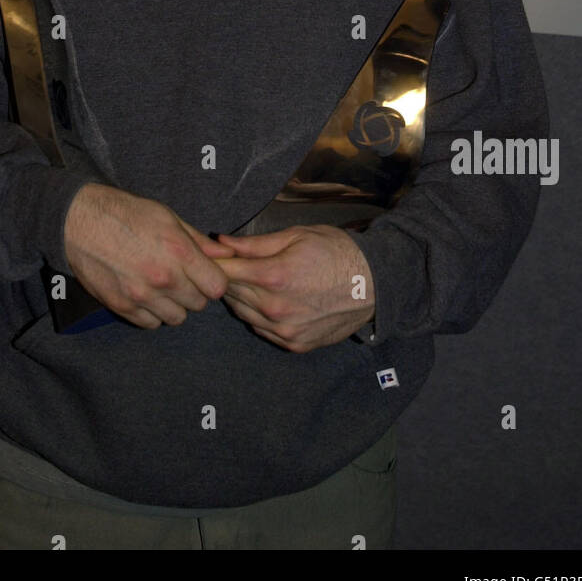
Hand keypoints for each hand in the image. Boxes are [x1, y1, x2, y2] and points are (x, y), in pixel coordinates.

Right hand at [63, 184, 229, 329]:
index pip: (217, 287)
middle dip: (194, 291)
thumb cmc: (126, 213)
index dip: (214, 280)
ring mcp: (141, 296)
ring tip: (162, 285)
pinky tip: (145, 294)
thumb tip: (226, 254)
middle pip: (198, 304)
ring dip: (174, 304)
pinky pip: (151, 323)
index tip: (206, 273)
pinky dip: (152, 313)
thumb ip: (198, 240)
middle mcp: (162, 278)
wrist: (79, 221)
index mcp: (178, 252)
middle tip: (181, 276)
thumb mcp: (167, 217)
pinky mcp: (122, 307)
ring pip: (176, 318)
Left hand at [210, 225, 374, 351]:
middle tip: (226, 264)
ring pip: (242, 313)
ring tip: (246, 280)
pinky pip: (260, 329)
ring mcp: (285, 331)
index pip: (225, 272)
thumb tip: (222, 242)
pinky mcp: (294, 344)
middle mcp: (276, 309)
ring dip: (238, 297)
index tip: (207, 254)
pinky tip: (264, 300)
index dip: (213, 261)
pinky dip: (256, 315)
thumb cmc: (337, 252)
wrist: (374, 284)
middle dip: (224, 277)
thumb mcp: (296, 236)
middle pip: (230, 293)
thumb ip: (255, 244)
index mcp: (275, 277)